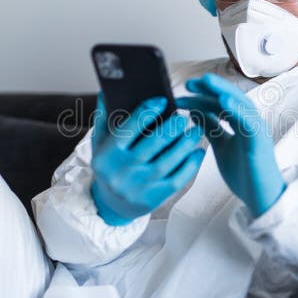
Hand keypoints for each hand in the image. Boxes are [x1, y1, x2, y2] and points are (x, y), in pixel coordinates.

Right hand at [90, 94, 205, 225]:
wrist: (110, 206)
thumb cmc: (109, 167)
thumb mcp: (100, 144)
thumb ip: (104, 117)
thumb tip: (107, 91)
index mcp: (106, 155)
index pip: (128, 129)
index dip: (146, 112)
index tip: (162, 100)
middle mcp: (121, 172)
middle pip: (152, 145)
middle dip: (171, 128)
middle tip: (184, 116)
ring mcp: (138, 187)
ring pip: (167, 162)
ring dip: (185, 144)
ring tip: (196, 130)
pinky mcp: (153, 199)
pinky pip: (176, 180)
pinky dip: (190, 165)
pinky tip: (198, 152)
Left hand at [177, 73, 285, 217]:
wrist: (261, 198)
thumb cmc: (244, 173)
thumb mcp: (221, 146)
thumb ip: (210, 128)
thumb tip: (193, 111)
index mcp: (239, 123)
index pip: (220, 103)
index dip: (202, 95)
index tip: (182, 92)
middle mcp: (249, 122)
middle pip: (230, 97)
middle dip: (210, 88)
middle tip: (189, 84)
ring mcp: (256, 130)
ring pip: (240, 103)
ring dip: (223, 91)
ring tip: (206, 81)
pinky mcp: (260, 141)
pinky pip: (249, 121)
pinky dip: (237, 109)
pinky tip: (223, 101)